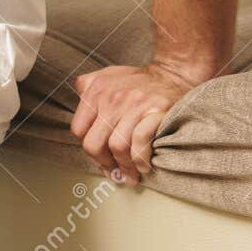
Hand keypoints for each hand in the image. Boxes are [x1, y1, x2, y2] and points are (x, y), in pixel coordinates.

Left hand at [69, 62, 196, 184]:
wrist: (172, 74)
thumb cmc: (137, 81)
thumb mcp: (106, 77)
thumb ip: (87, 90)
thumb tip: (79, 112)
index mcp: (95, 91)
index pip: (79, 130)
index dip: (89, 150)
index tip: (100, 160)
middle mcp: (111, 97)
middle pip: (94, 143)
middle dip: (105, 164)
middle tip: (115, 174)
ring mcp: (133, 104)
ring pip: (117, 146)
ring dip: (125, 167)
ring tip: (130, 176)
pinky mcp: (155, 110)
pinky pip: (140, 141)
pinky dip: (140, 159)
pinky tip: (143, 167)